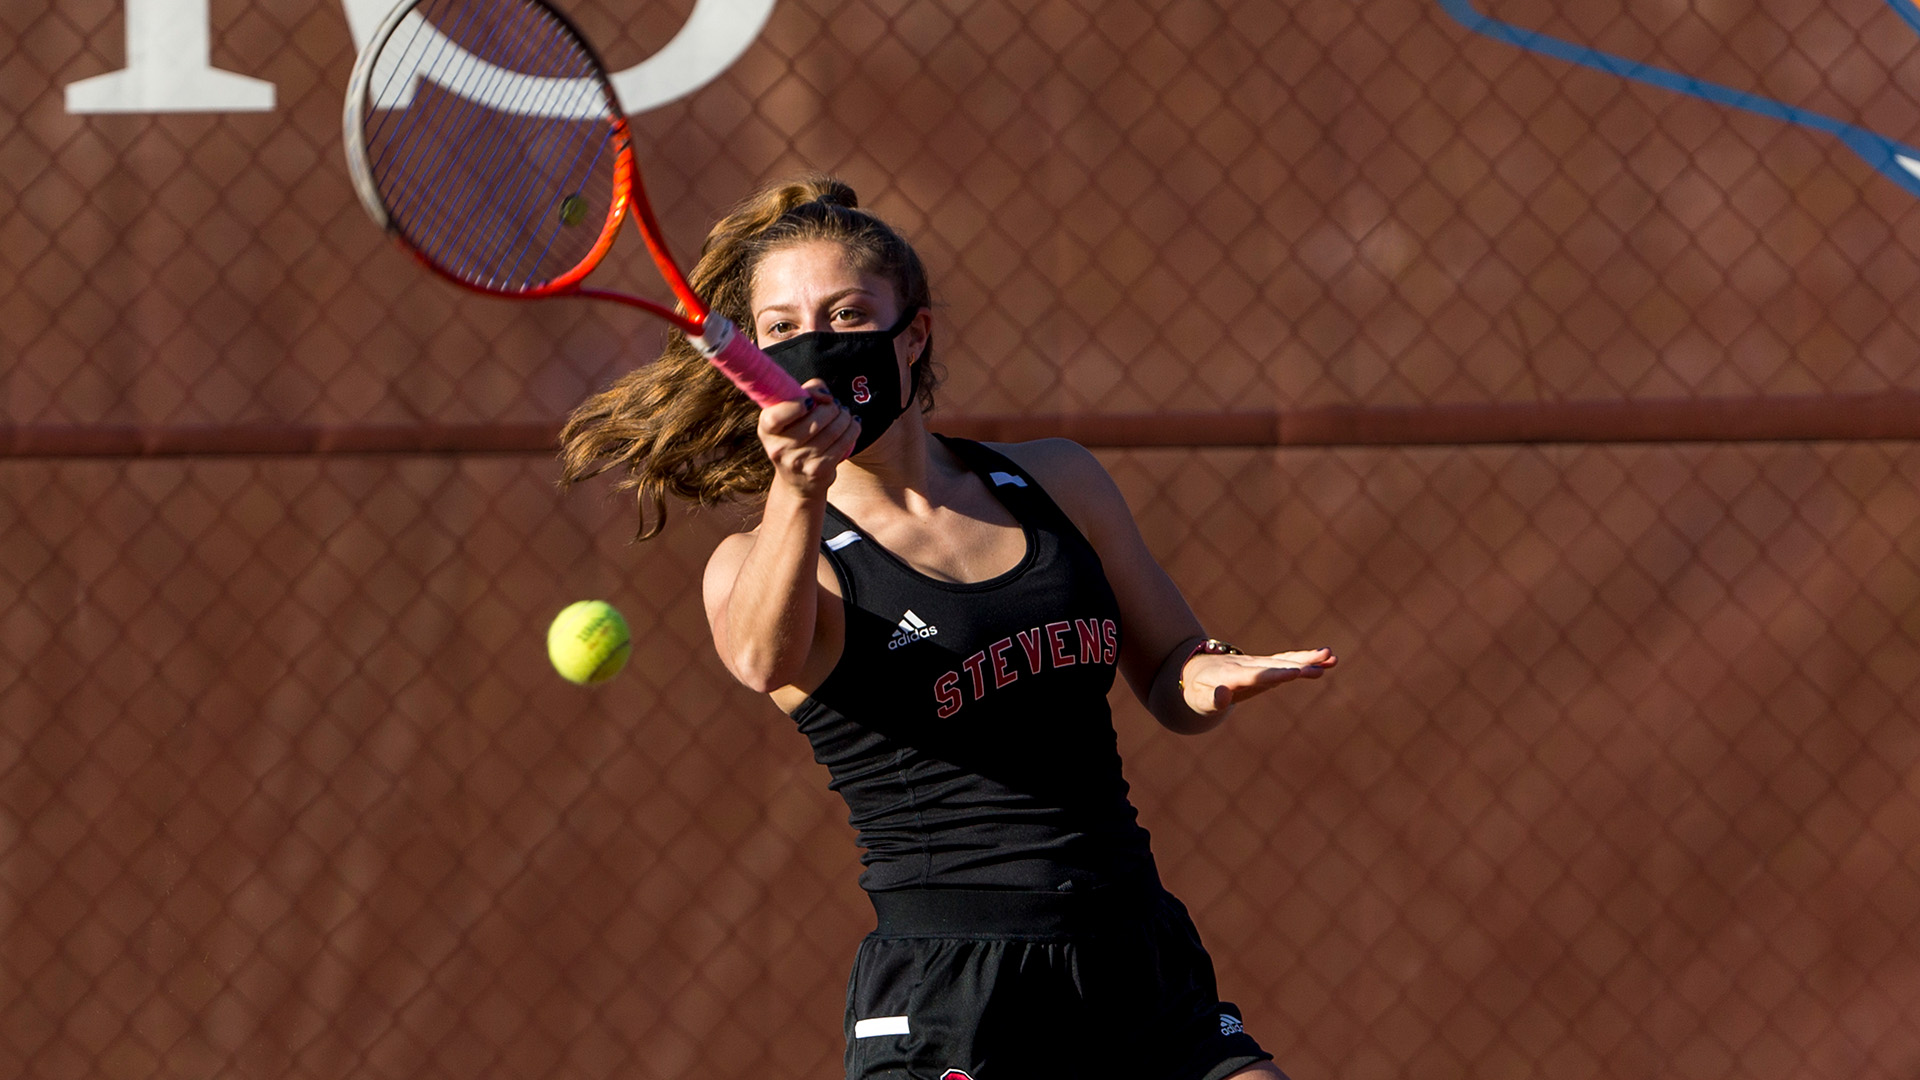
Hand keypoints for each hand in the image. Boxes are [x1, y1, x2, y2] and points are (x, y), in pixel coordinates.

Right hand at [759, 380, 858, 498]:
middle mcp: (779, 448)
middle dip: (832, 407)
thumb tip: (825, 395)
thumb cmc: (795, 435)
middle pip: (815, 420)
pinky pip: (843, 444)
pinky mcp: (818, 470)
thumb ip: (806, 392)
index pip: (777, 415)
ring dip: (845, 417)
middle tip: (836, 406)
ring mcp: (799, 462)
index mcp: (767, 429)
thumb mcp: (790, 413)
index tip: (810, 401)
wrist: (798, 480)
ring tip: (845, 414)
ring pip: (833, 430)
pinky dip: (853, 429)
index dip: (797, 404)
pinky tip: (853, 424)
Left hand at [1180, 647, 1335, 714]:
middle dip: (1300, 662)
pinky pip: (1287, 662)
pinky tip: (1327, 662)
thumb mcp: (1198, 699)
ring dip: (1308, 659)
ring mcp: (1258, 664)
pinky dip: (1305, 661)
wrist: (1195, 670)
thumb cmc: (1196, 690)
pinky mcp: (1265, 666)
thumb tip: (1223, 697)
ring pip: (1285, 660)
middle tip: (1324, 658)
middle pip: (1276, 664)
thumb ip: (1211, 700)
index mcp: (1231, 675)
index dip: (1274, 674)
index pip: (1255, 675)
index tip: (1294, 673)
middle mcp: (1248, 665)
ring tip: (1331, 656)